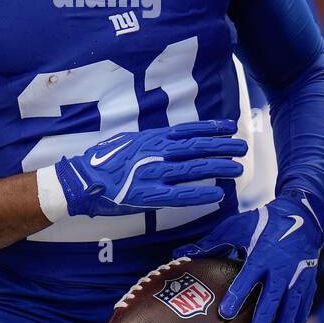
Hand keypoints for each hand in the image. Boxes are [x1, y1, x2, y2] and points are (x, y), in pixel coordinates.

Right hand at [41, 119, 246, 219]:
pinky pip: (179, 195)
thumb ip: (150, 141)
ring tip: (237, 168)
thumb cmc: (103, 160)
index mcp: (151, 138)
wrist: (81, 180)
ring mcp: (152, 174)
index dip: (210, 128)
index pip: (187, 130)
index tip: (229, 127)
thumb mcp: (128, 141)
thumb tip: (170, 139)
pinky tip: (217, 194)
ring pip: (192, 169)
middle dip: (221, 146)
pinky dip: (199, 194)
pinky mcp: (148, 196)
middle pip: (195, 147)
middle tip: (242, 147)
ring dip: (217, 167)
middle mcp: (155, 152)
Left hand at [175, 188, 323, 322]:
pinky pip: (301, 312)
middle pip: (271, 303)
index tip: (225, 313)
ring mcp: (298, 279)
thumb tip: (181, 252)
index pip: (248, 277)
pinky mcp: (308, 285)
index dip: (237, 295)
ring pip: (289, 314)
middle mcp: (282, 269)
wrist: (304, 217)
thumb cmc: (264, 222)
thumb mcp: (238, 226)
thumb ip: (212, 242)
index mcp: (263, 253)